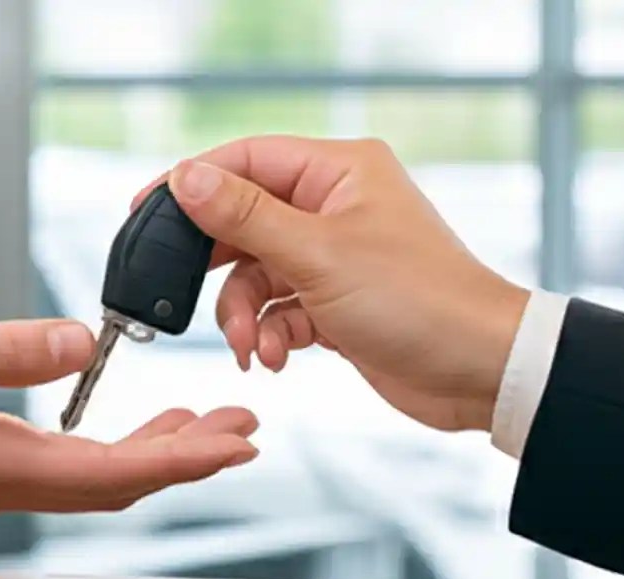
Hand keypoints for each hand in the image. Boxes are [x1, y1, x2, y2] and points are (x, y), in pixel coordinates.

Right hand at [0, 317, 258, 523]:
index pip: (113, 473)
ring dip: (151, 453)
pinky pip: (58, 467)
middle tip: (243, 428)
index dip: (185, 458)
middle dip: (186, 457)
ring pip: (90, 478)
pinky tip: (118, 423)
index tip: (239, 440)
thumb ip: (1, 349)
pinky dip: (106, 447)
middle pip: (115, 483)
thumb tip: (84, 344)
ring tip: (201, 424)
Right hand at [135, 136, 528, 431]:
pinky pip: (277, 307)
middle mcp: (334, 206)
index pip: (244, 160)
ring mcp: (334, 255)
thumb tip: (186, 177)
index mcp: (337, 172)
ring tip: (252, 346)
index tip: (145, 212)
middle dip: (217, 269)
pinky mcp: (335, 300)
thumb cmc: (419, 302)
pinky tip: (274, 356)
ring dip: (244, 313)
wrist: (478, 373)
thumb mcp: (317, 255)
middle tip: (180, 291)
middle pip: (243, 221)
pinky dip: (269, 333)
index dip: (191, 185)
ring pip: (255, 274)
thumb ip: (244, 216)